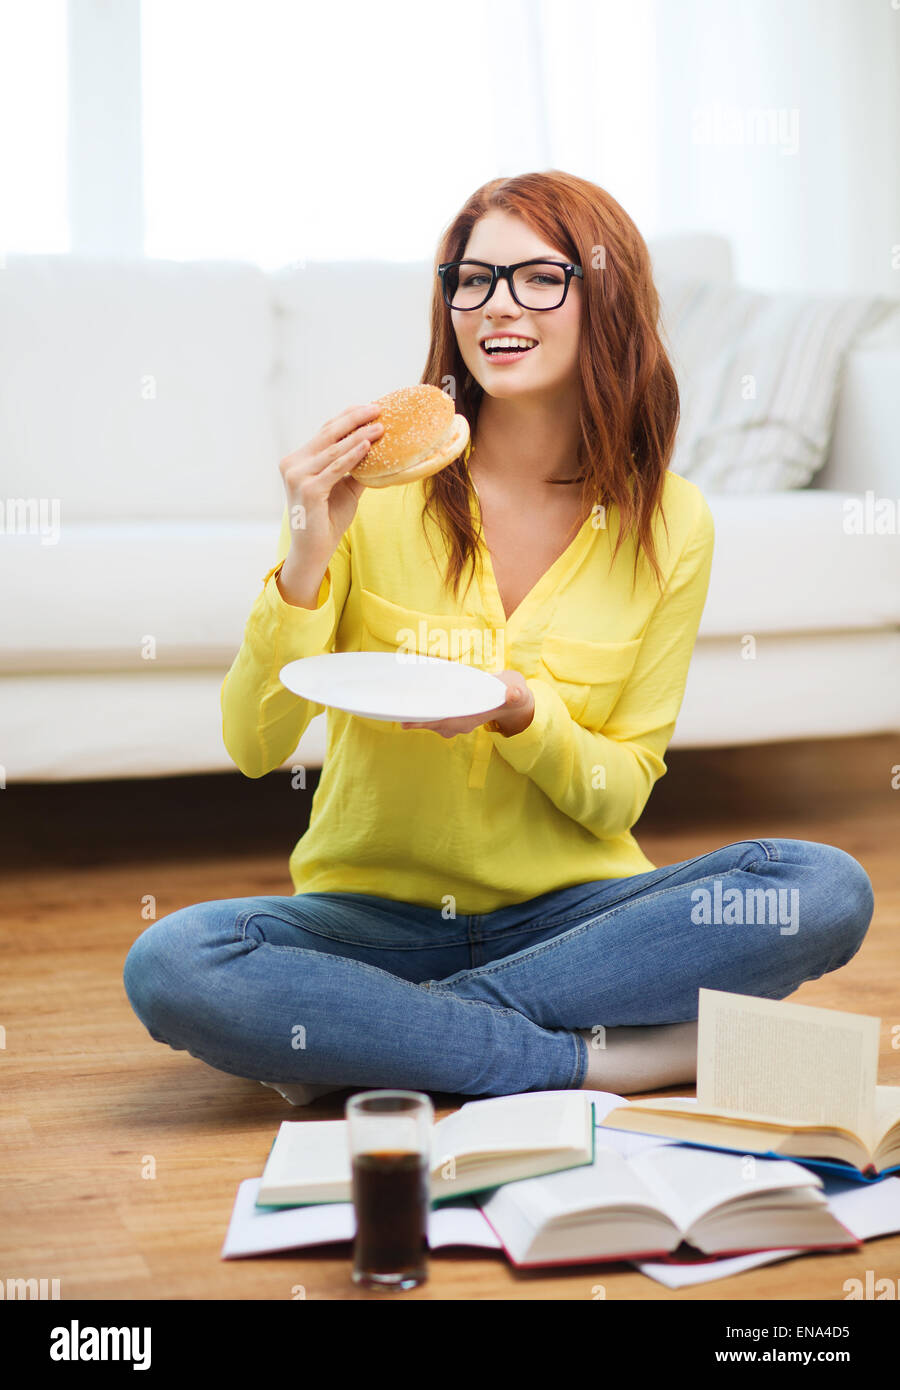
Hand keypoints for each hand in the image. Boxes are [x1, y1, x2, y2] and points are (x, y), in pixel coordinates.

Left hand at [399, 670, 534, 738]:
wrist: (511, 700)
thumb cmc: (510, 696)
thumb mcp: (516, 693)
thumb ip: (515, 694)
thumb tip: (513, 694)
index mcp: (469, 719)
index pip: (442, 722)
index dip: (424, 721)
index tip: (406, 721)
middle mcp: (457, 723)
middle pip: (429, 722)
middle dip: (412, 717)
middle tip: (392, 710)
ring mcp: (452, 719)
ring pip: (428, 718)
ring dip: (413, 712)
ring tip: (396, 703)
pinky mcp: (449, 711)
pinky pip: (430, 711)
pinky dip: (419, 706)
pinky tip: (407, 698)